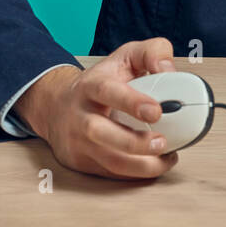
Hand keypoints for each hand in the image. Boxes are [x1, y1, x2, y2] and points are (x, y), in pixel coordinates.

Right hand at [14, 38, 180, 179]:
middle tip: (163, 142)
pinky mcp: (81, 162)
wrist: (56, 105)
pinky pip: (110, 173)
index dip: (132, 102)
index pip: (107, 92)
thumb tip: (169, 69)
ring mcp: (77, 142)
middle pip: (100, 132)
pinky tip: (156, 164)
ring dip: (140, 165)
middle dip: (134, 142)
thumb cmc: (99, 81)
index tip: (156, 111)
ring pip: (107, 160)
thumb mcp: (125, 56)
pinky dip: (135, 174)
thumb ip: (152, 53)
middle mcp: (80, 115)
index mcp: (91, 86)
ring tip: (166, 158)